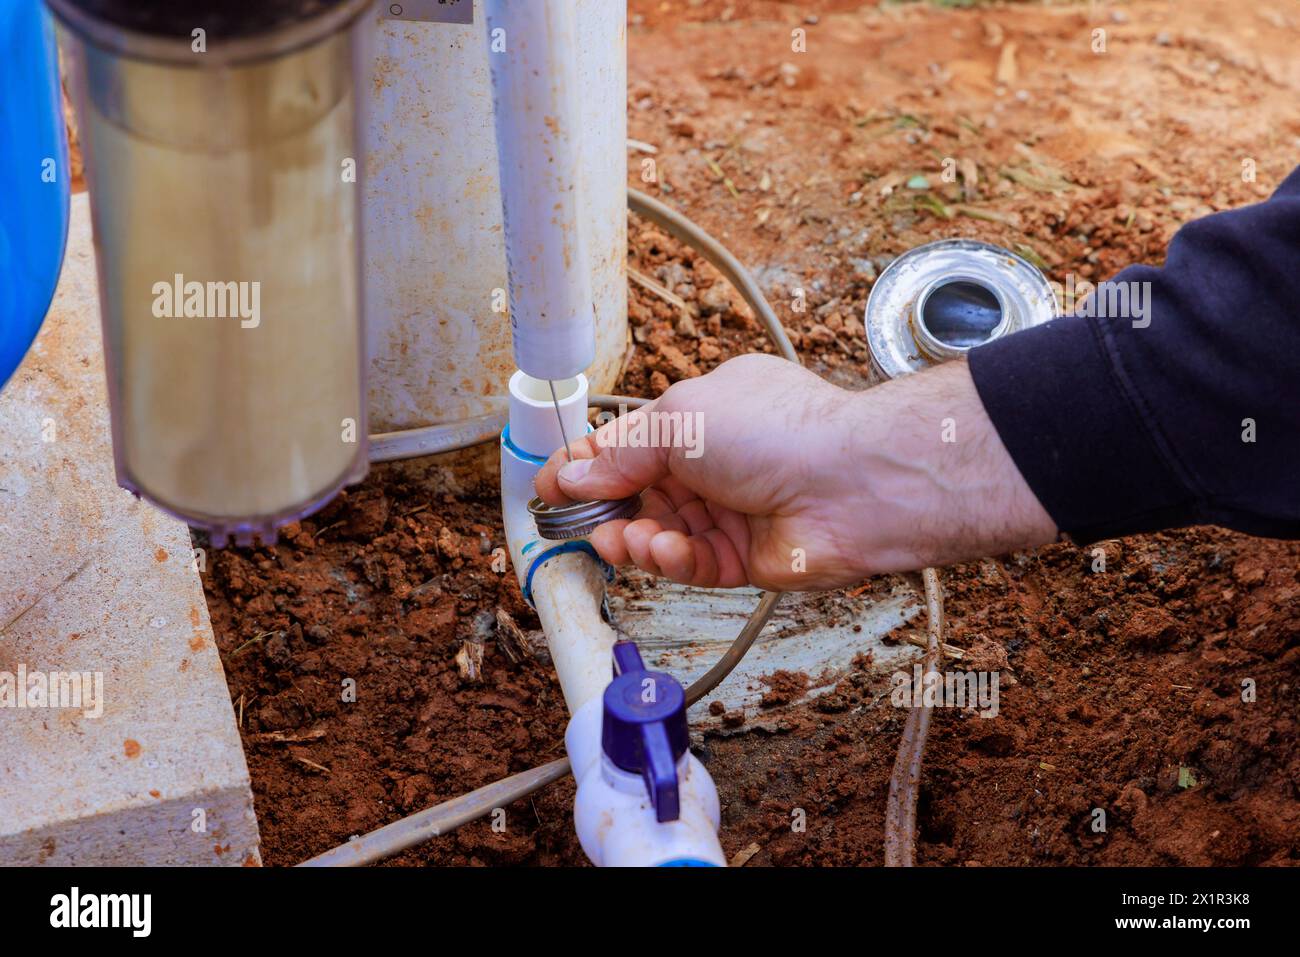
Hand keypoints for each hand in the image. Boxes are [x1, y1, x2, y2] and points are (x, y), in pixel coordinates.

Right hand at [533, 354, 1056, 589]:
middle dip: (606, 509)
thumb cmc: (780, 430)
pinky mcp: (742, 559)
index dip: (588, 466)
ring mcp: (729, 513)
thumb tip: (570, 473)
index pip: (630, 444)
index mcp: (702, 416)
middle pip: (639, 494)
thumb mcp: (680, 421)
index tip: (548, 487)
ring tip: (623, 537)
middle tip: (579, 521)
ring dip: (635, 538)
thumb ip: (620, 454)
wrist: (852, 483)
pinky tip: (662, 550)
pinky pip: (690, 564)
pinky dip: (670, 559)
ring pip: (659, 534)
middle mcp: (715, 464)